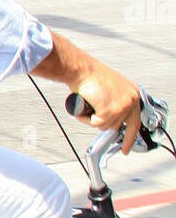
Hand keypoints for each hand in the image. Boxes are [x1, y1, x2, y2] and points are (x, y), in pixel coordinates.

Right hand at [34, 32, 141, 152]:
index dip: (130, 137)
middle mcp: (131, 100)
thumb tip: (111, 120)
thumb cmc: (91, 76)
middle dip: (104, 124)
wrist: (82, 69)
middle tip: (95, 119)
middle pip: (118, 125)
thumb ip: (116, 103)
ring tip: (88, 104)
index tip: (126, 148)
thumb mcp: (111, 89)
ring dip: (93, 119)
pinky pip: (96, 124)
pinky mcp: (110, 110)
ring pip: (106, 126)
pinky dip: (87, 119)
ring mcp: (122, 106)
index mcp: (133, 94)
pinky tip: (85, 106)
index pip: (135, 121)